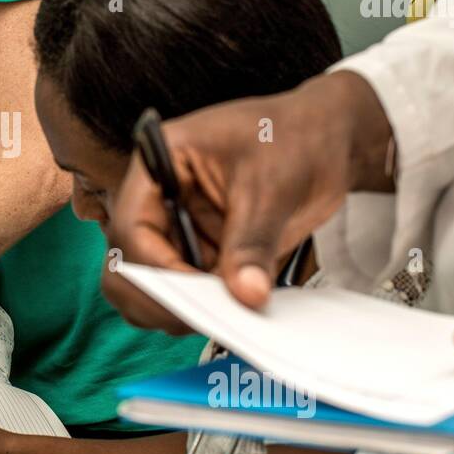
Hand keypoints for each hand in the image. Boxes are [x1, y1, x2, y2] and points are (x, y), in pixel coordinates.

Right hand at [105, 72, 393, 313]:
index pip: (132, 228)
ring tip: (229, 309)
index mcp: (159, 164)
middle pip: (126, 264)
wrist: (327, 140)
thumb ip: (252, 243)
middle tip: (206, 315)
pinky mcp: (199, 252)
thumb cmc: (294, 138)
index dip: (157, 270)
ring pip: (149, 286)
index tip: (196, 297)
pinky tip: (240, 304)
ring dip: (181, 307)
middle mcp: (157, 199)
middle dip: (158, 298)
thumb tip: (245, 295)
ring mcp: (177, 228)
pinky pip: (187, 292)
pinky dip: (208, 308)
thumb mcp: (271, 188)